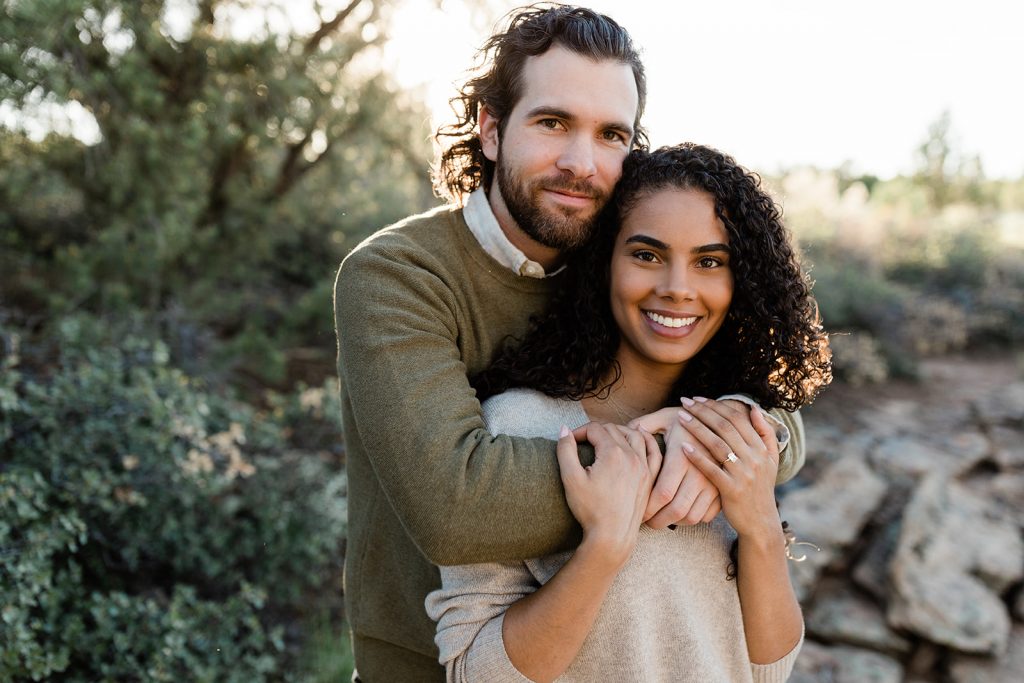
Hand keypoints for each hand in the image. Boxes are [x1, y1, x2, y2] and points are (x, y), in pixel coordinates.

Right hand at [558, 423, 657, 563]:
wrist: (612, 536)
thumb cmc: (590, 510)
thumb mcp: (570, 479)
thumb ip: (565, 450)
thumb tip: (564, 430)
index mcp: (612, 453)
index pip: (595, 429)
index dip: (579, 431)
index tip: (570, 441)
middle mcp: (632, 456)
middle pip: (614, 429)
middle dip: (597, 431)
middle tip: (584, 441)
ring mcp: (644, 467)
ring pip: (635, 435)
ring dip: (620, 431)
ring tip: (608, 437)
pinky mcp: (650, 478)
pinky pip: (653, 452)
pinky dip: (646, 441)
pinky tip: (639, 439)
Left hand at [628, 407, 721, 527]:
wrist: (727, 421)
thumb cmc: (691, 420)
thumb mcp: (666, 417)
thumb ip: (643, 424)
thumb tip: (622, 431)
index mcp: (682, 457)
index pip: (662, 494)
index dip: (648, 508)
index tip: (638, 511)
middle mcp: (700, 473)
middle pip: (676, 510)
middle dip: (658, 521)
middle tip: (646, 522)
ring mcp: (714, 483)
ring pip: (692, 516)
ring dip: (674, 522)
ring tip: (661, 518)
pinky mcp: (723, 490)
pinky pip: (707, 515)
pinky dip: (692, 519)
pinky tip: (680, 513)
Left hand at [677, 399, 780, 538]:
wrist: (761, 522)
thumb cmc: (760, 488)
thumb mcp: (770, 460)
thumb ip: (765, 433)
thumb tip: (753, 408)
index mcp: (761, 447)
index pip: (738, 418)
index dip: (716, 405)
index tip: (698, 399)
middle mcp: (754, 458)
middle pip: (725, 427)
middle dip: (703, 411)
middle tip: (685, 402)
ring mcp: (743, 474)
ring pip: (717, 444)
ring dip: (697, 428)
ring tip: (680, 417)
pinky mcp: (732, 490)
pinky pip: (712, 470)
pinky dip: (697, 457)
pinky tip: (682, 446)